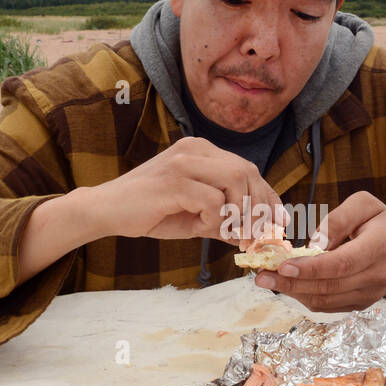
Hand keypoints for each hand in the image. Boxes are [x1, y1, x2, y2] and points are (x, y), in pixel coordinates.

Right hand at [87, 136, 285, 240]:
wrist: (106, 211)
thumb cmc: (149, 212)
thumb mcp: (194, 217)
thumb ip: (223, 220)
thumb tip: (254, 235)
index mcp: (201, 150)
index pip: (248, 169)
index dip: (268, 197)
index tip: (279, 222)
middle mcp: (195, 149)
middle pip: (248, 172)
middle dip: (259, 208)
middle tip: (254, 236)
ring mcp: (184, 162)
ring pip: (236, 181)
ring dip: (238, 214)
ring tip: (224, 232)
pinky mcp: (174, 181)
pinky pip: (213, 201)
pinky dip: (214, 220)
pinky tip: (197, 226)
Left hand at [253, 192, 385, 311]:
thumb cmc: (382, 223)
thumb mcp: (366, 205)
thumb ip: (339, 218)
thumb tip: (314, 244)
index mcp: (380, 247)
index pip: (342, 263)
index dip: (311, 268)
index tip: (283, 264)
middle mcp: (376, 276)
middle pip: (329, 286)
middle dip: (291, 282)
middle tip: (261, 275)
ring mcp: (368, 295)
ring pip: (325, 301)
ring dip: (293, 292)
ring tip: (267, 280)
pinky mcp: (360, 304)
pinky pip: (328, 306)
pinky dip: (304, 297)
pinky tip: (287, 285)